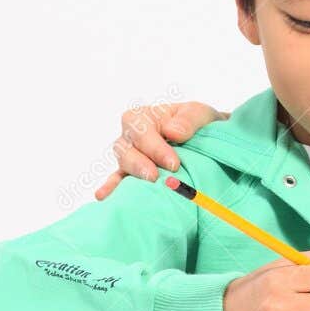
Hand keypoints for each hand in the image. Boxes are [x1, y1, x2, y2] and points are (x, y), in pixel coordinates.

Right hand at [94, 99, 227, 199]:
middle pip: (125, 149)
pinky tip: (105, 197)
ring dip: (131, 177)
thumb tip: (173, 132)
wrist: (204, 138)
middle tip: (155, 177)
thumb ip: (188, 120)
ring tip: (143, 188)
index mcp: (143, 117)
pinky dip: (111, 188)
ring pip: (122, 165)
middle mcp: (131, 136)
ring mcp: (130, 156)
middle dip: (139, 164)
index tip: (173, 163)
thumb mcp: (199, 113)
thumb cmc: (196, 122)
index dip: (154, 147)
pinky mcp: (132, 174)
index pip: (140, 130)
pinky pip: (117, 180)